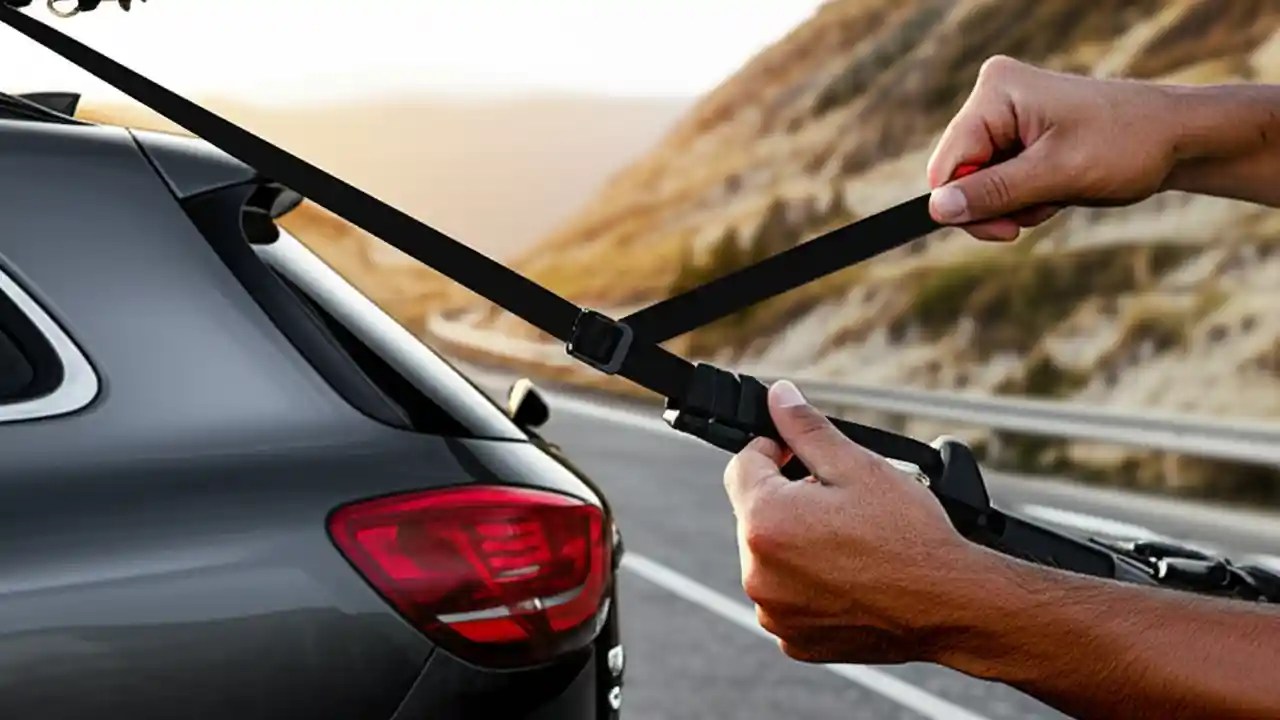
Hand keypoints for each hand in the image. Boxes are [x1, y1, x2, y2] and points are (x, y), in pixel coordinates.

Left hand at [722, 380, 988, 664]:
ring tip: (849, 541)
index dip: (775, 450)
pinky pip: (786, 597)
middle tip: (839, 501)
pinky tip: (848, 575)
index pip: (742, 464)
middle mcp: (757, 572)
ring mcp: (773, 611)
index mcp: (765, 521)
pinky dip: (808, 583)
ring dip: (796, 541)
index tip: (803, 456)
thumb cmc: (910, 537)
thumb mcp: (859, 467)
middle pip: (755, 513)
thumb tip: (778, 397)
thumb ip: (808, 429)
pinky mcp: (793, 638)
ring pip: (771, 556)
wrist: (951, 606)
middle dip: (788, 499)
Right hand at [927, 55, 1181, 240]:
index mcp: (996, 92)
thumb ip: (993, 192)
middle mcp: (995, 99)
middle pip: (959, 174)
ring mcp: (1007, 118)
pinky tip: (1055, 192)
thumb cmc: (1126, 144)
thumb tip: (937, 209)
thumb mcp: (1056, 174)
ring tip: (1055, 197)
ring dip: (1013, 205)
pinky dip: (1023, 198)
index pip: (948, 162)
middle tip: (1038, 213)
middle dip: (995, 204)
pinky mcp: (1019, 137)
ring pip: (979, 184)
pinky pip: (999, 181)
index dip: (966, 203)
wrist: (1177, 139)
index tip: (1006, 230)